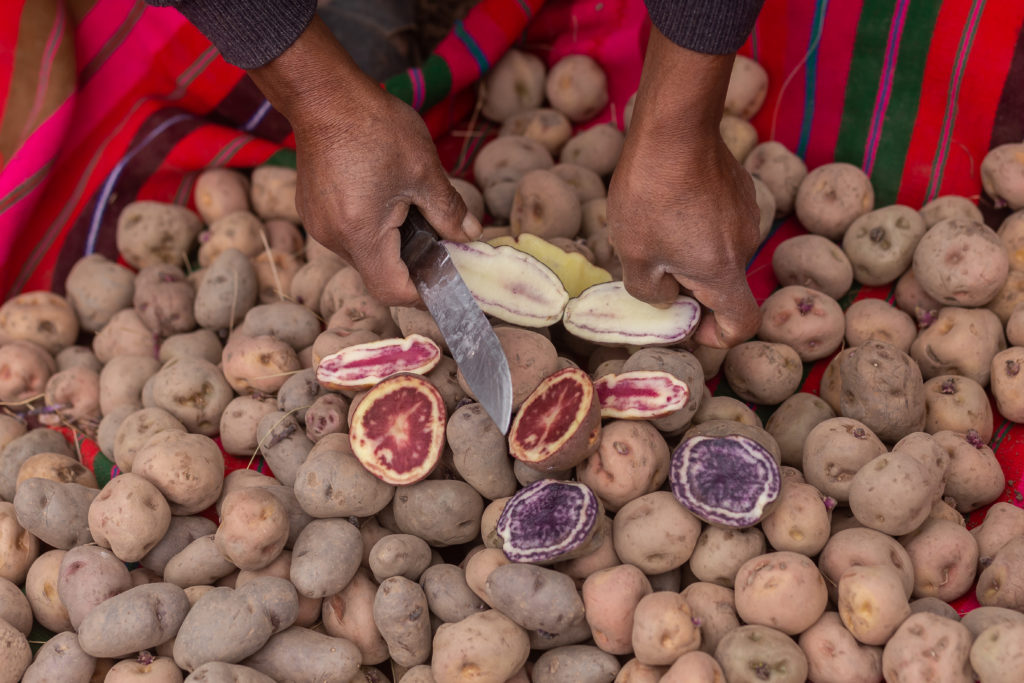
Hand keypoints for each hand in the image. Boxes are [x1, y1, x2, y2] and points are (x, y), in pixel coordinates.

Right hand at [250, 18, 480, 305]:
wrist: (324, 94)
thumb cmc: (374, 128)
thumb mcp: (424, 171)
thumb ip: (450, 212)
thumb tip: (471, 236)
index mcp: (360, 234)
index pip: (392, 291)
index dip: (423, 293)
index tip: (448, 281)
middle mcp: (334, 238)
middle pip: (378, 274)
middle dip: (412, 264)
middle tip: (442, 242)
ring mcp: (319, 225)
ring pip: (364, 254)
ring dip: (392, 244)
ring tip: (415, 213)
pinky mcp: (314, 211)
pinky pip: (349, 235)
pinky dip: (373, 229)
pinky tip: (389, 202)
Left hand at [608, 27, 760, 347]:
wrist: (674, 127)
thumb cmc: (650, 194)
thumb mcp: (633, 255)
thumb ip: (649, 292)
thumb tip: (666, 298)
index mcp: (722, 272)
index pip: (742, 324)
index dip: (718, 337)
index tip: (690, 326)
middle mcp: (745, 246)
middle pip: (724, 285)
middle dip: (690, 288)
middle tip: (652, 269)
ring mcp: (746, 214)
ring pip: (718, 251)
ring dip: (689, 252)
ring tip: (653, 228)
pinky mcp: (739, 189)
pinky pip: (719, 222)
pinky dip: (696, 225)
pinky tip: (667, 202)